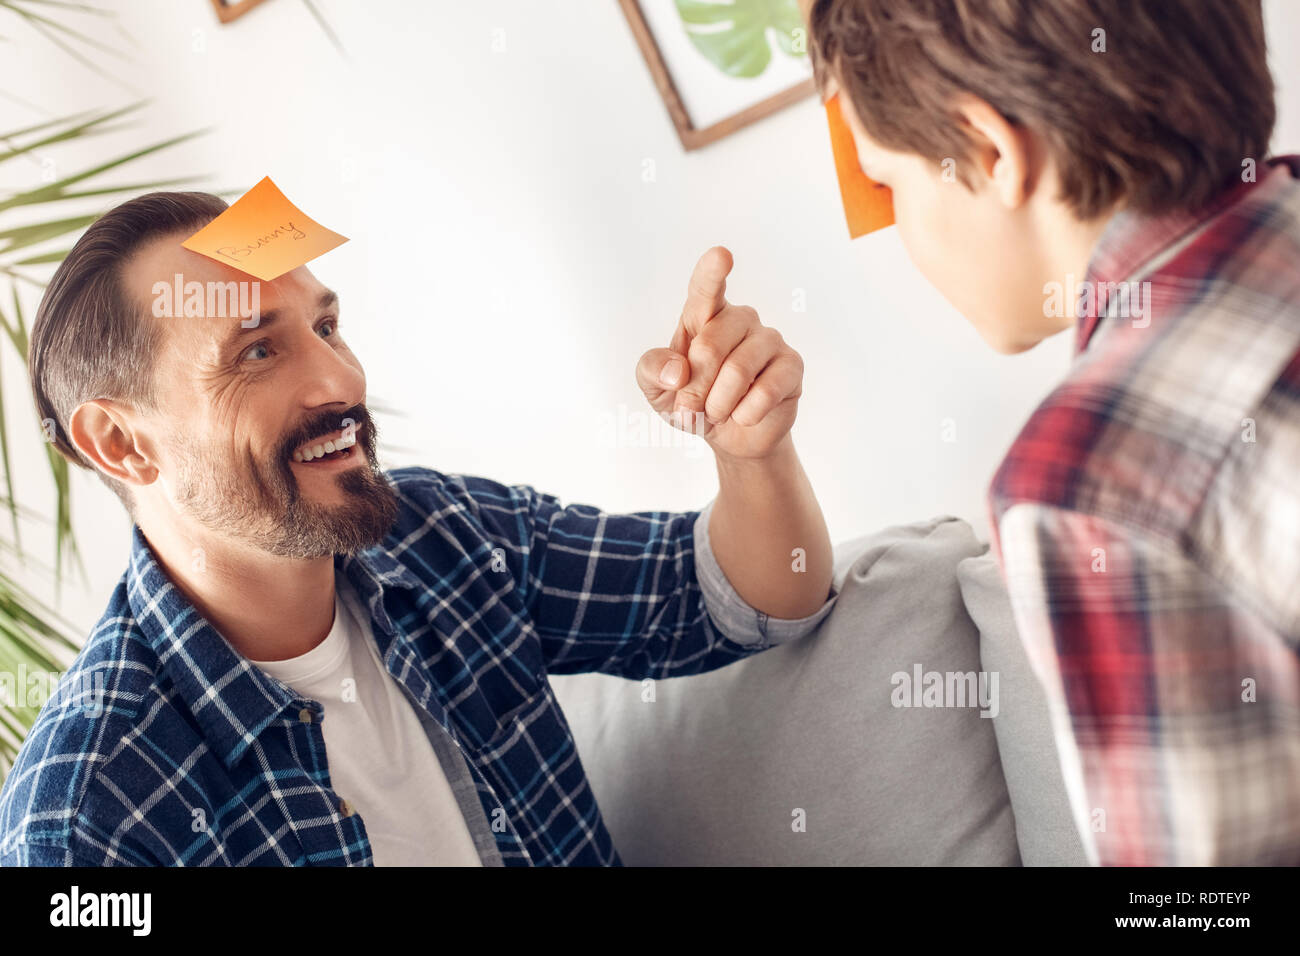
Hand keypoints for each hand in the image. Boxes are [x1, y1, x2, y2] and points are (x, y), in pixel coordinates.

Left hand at [635, 246, 803, 461]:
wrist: (729, 435)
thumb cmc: (692, 401)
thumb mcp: (657, 389)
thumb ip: (652, 371)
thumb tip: (677, 371)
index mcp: (703, 315)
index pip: (705, 288)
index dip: (712, 272)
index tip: (721, 256)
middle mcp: (739, 319)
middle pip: (711, 345)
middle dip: (694, 388)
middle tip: (691, 407)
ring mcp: (769, 339)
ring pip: (738, 371)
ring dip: (718, 404)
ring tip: (717, 412)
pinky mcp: (792, 365)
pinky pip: (766, 391)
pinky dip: (745, 413)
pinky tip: (744, 415)